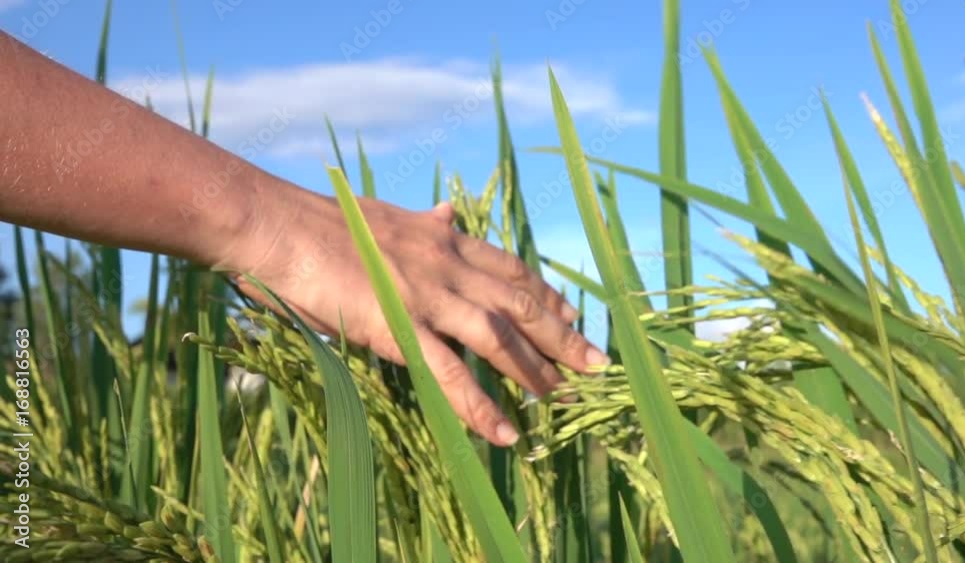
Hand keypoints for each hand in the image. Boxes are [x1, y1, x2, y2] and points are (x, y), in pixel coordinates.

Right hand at [229, 185, 608, 445]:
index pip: (512, 270)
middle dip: (562, 337)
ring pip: (498, 338)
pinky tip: (506, 433)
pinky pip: (449, 374)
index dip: (546, 295)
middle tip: (596, 364)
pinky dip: (480, 406)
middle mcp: (448, 266)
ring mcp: (427, 297)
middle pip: (519, 305)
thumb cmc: (327, 223)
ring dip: (535, 372)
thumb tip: (449, 212)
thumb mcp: (389, 216)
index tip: (573, 315)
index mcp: (445, 240)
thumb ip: (426, 221)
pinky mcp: (398, 327)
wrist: (283, 226)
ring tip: (562, 401)